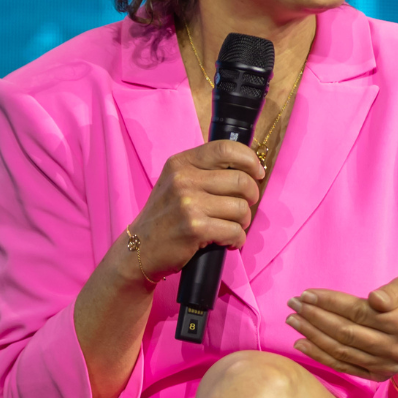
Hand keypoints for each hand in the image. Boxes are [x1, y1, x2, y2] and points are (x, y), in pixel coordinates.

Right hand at [127, 140, 264, 280]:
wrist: (139, 249)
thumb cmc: (165, 217)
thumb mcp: (176, 182)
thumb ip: (204, 171)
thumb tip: (247, 170)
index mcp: (181, 163)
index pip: (225, 148)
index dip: (249, 159)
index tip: (257, 172)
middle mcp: (183, 179)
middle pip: (241, 181)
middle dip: (252, 196)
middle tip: (245, 207)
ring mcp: (188, 204)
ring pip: (241, 208)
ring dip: (244, 221)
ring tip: (233, 227)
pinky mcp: (194, 228)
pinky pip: (235, 231)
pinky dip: (237, 239)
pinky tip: (227, 242)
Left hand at [286, 277, 397, 394]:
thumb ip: (395, 291)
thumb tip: (374, 299)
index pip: (358, 311)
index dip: (330, 302)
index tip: (307, 293)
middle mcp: (394, 347)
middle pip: (346, 332)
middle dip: (314, 316)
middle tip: (293, 303)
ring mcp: (385, 364)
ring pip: (341, 350)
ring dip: (312, 335)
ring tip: (293, 320)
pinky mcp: (377, 374)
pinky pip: (344, 366)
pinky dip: (320, 356)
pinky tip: (301, 344)